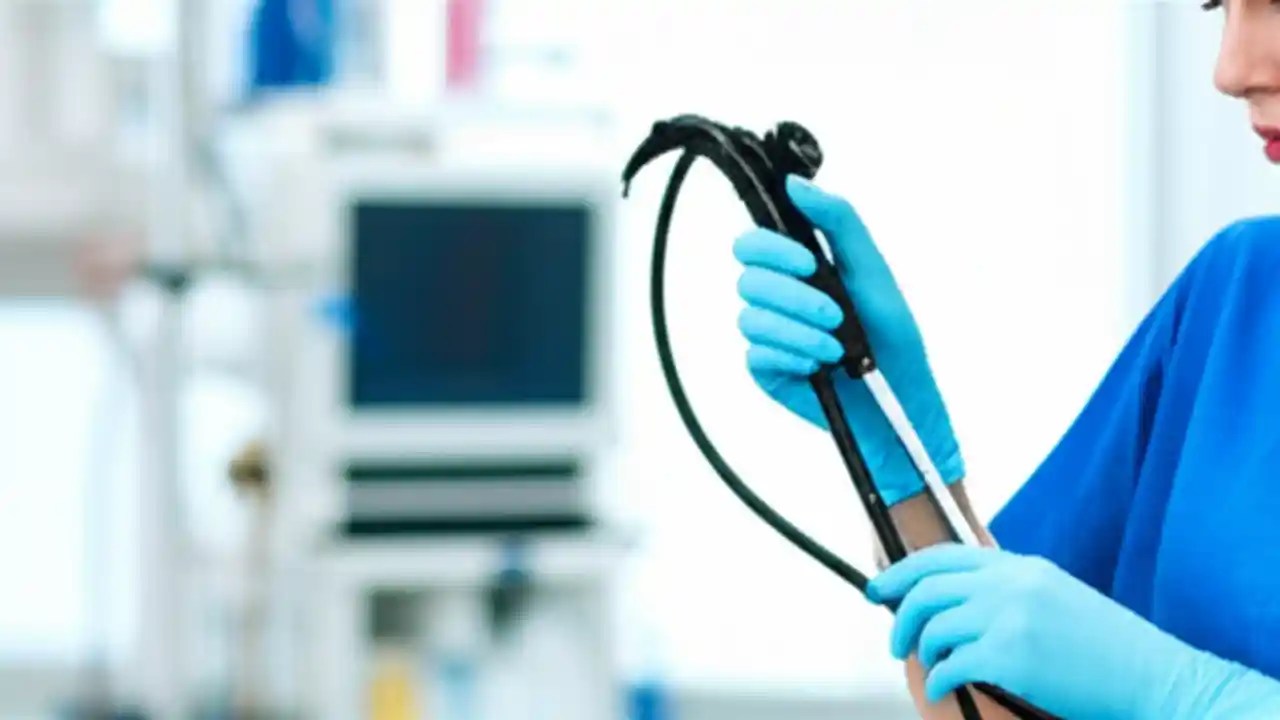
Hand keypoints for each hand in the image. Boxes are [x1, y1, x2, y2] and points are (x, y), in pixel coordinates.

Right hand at [733, 175, 961, 504]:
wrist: (901, 399)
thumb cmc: (894, 336)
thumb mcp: (872, 270)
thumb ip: (838, 221)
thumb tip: (796, 183)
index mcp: (797, 269)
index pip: (754, 243)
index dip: (771, 249)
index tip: (807, 263)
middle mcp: (777, 298)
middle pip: (748, 279)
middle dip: (795, 297)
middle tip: (835, 313)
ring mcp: (768, 334)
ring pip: (752, 318)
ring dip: (801, 332)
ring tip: (836, 348)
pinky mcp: (766, 369)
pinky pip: (757, 353)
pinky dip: (793, 356)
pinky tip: (819, 367)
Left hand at [868, 544, 1279, 719]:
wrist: (1154, 676)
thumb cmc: (1107, 647)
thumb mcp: (1056, 597)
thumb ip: (1008, 592)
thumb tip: (953, 606)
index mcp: (1021, 566)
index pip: (943, 555)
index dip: (903, 571)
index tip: (880, 588)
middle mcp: (1010, 584)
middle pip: (926, 589)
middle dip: (900, 617)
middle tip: (897, 643)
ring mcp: (1008, 619)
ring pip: (933, 628)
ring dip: (922, 651)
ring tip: (932, 668)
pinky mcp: (1009, 658)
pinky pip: (949, 666)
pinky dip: (939, 682)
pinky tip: (944, 692)